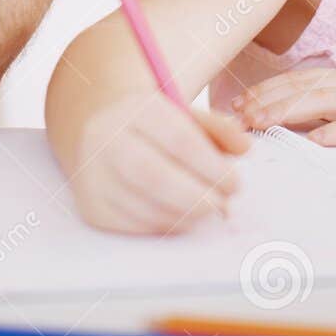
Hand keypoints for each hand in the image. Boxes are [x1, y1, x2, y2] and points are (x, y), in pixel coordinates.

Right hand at [66, 91, 250, 234]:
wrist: (100, 135)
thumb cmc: (153, 128)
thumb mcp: (184, 116)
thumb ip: (218, 130)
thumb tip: (245, 148)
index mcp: (136, 109)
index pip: (177, 139)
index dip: (211, 166)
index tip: (235, 183)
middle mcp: (106, 138)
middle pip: (153, 176)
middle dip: (197, 197)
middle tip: (222, 205)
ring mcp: (93, 175)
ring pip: (144, 206)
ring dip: (185, 215)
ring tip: (205, 210)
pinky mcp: (91, 207)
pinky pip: (134, 226)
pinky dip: (164, 226)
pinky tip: (179, 216)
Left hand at [230, 57, 335, 145]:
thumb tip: (317, 118)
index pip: (302, 79)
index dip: (267, 90)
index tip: (238, 102)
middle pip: (304, 88)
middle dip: (266, 101)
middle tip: (234, 116)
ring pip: (326, 101)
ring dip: (288, 112)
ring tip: (259, 123)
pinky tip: (316, 142)